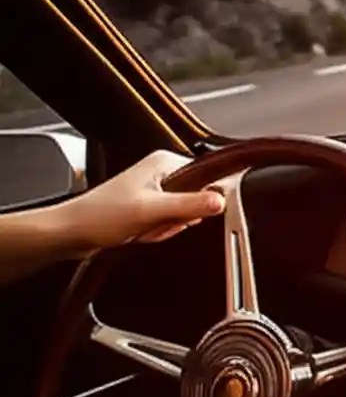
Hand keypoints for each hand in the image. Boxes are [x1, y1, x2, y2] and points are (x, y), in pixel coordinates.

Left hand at [62, 150, 225, 250]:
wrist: (72, 233)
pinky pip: (169, 224)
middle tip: (155, 222)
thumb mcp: (151, 211)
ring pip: (183, 216)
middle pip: (196, 201)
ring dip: (165, 228)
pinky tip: (140, 232)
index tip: (182, 214)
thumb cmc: (100, 216)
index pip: (207, 180)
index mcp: (165, 162)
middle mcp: (161, 173)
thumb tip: (222, 200)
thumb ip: (190, 205)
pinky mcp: (149, 206)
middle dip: (177, 220)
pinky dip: (157, 232)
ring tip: (143, 228)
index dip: (198, 204)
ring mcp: (155, 190)